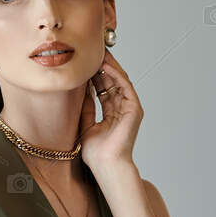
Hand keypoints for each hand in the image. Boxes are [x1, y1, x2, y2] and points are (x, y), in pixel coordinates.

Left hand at [79, 49, 142, 170]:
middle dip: (102, 66)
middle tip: (91, 51)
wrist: (105, 165)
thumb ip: (86, 108)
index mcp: (112, 113)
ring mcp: (129, 109)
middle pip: (112, 82)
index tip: (84, 62)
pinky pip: (125, 86)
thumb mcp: (85, 124)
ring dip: (109, 66)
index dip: (94, 74)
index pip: (104, 88)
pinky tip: (105, 65)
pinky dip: (116, 74)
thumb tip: (80, 90)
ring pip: (119, 81)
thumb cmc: (96, 153)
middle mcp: (122, 109)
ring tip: (98, 53)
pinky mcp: (134, 109)